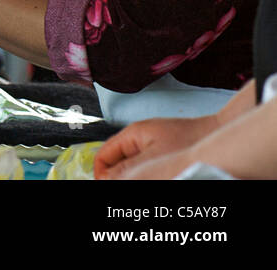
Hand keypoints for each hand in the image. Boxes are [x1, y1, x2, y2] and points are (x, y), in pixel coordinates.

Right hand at [95, 115, 216, 178]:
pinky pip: (148, 165)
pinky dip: (150, 174)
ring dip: (136, 176)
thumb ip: (128, 168)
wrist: (219, 134)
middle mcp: (139, 139)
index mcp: (131, 135)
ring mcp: (153, 145)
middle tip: (134, 184)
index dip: (102, 174)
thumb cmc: (190, 139)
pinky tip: (160, 176)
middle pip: (117, 162)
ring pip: (133, 166)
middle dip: (120, 177)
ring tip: (152, 180)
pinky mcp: (165, 151)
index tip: (108, 186)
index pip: (104, 155)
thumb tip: (105, 178)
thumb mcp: (154, 157)